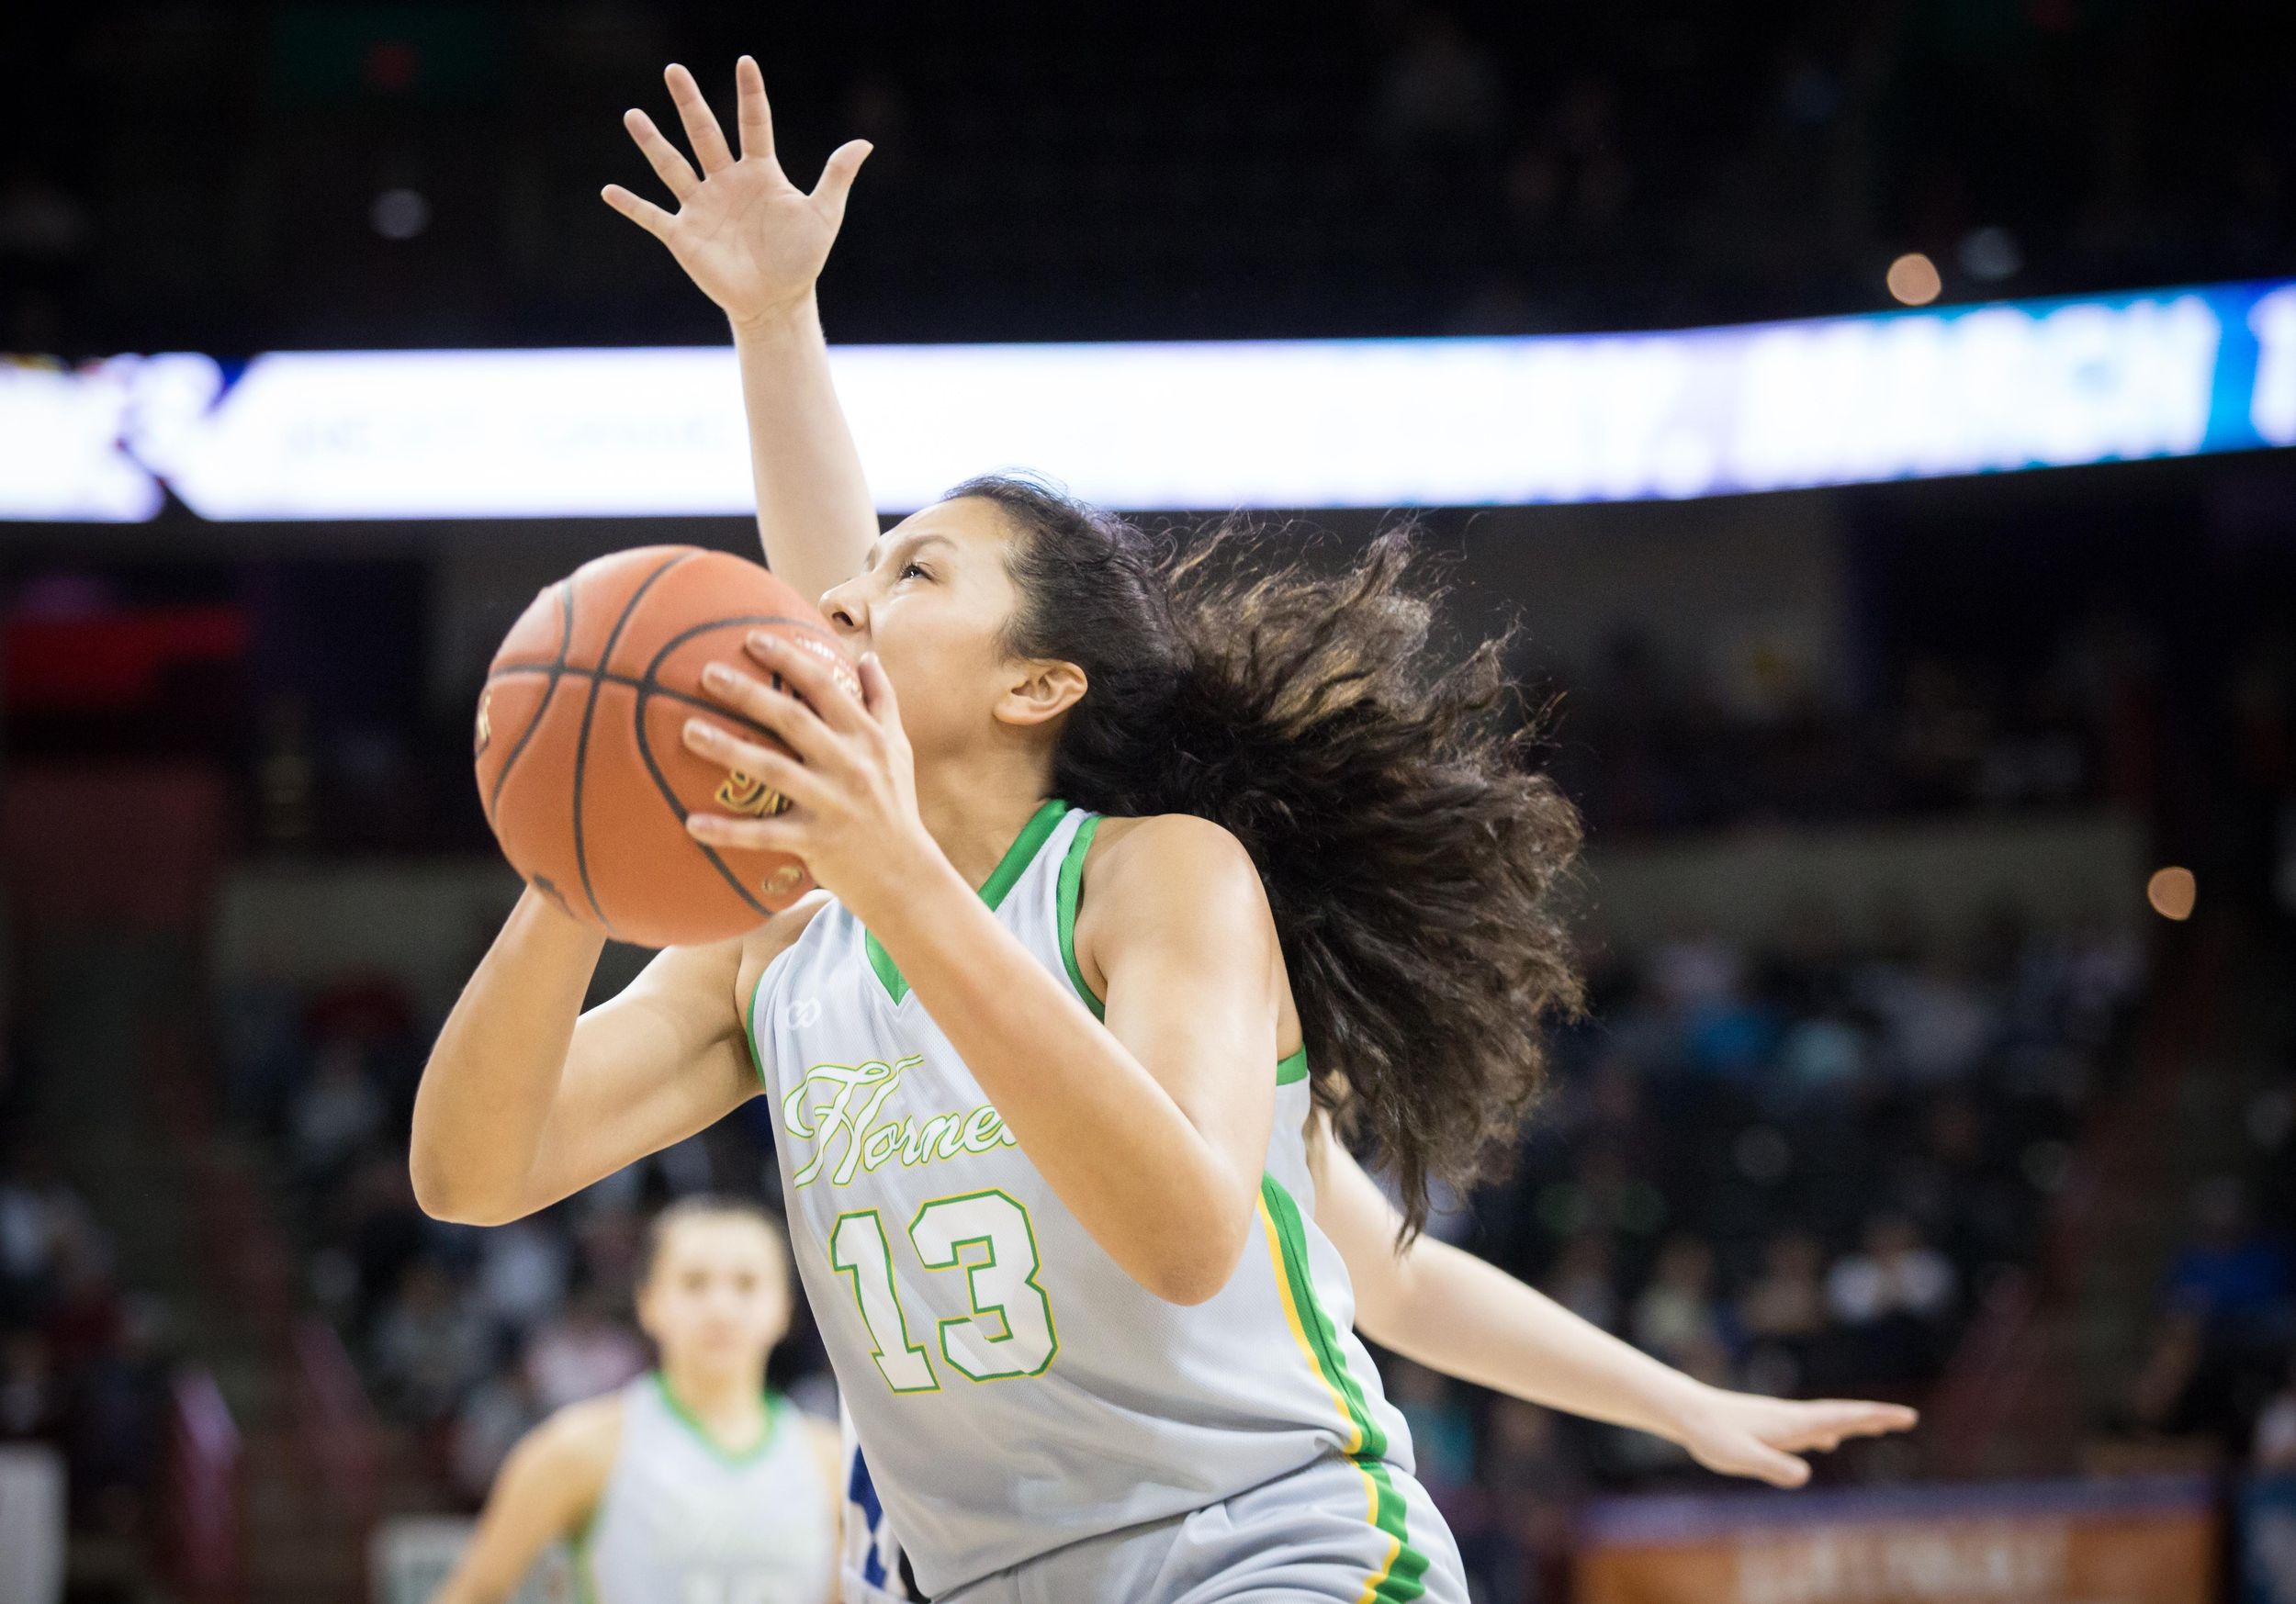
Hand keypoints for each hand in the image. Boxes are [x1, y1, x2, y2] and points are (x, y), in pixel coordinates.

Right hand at [602, 57, 871, 329]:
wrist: (777, 301)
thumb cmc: (801, 259)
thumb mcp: (823, 216)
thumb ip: (836, 177)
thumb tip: (864, 142)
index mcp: (759, 173)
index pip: (753, 124)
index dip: (750, 94)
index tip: (745, 61)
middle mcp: (726, 182)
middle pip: (704, 133)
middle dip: (690, 103)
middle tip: (674, 69)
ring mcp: (702, 206)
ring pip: (672, 166)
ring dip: (652, 142)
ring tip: (633, 115)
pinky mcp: (684, 236)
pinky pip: (652, 217)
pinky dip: (631, 205)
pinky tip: (608, 190)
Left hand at [679, 632, 934, 922]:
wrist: (905, 874)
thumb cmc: (896, 804)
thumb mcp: (898, 749)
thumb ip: (883, 701)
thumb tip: (868, 657)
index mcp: (867, 738)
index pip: (826, 688)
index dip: (790, 659)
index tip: (754, 638)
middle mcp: (850, 765)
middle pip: (793, 720)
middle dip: (749, 694)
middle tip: (707, 673)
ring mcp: (831, 804)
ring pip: (773, 770)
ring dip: (729, 749)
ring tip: (688, 730)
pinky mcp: (815, 842)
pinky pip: (764, 835)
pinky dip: (728, 831)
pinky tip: (691, 823)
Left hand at [1667, 1385, 1917, 1487]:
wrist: (1687, 1412)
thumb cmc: (1713, 1436)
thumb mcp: (1742, 1457)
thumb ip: (1773, 1466)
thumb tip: (1806, 1475)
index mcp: (1794, 1424)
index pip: (1843, 1418)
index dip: (1875, 1417)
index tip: (1906, 1415)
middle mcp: (1793, 1417)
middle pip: (1842, 1414)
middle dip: (1875, 1416)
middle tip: (1907, 1418)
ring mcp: (1783, 1419)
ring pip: (1827, 1418)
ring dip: (1854, 1422)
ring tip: (1876, 1427)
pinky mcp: (1771, 1425)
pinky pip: (1809, 1427)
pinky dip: (1828, 1430)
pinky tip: (1827, 1441)